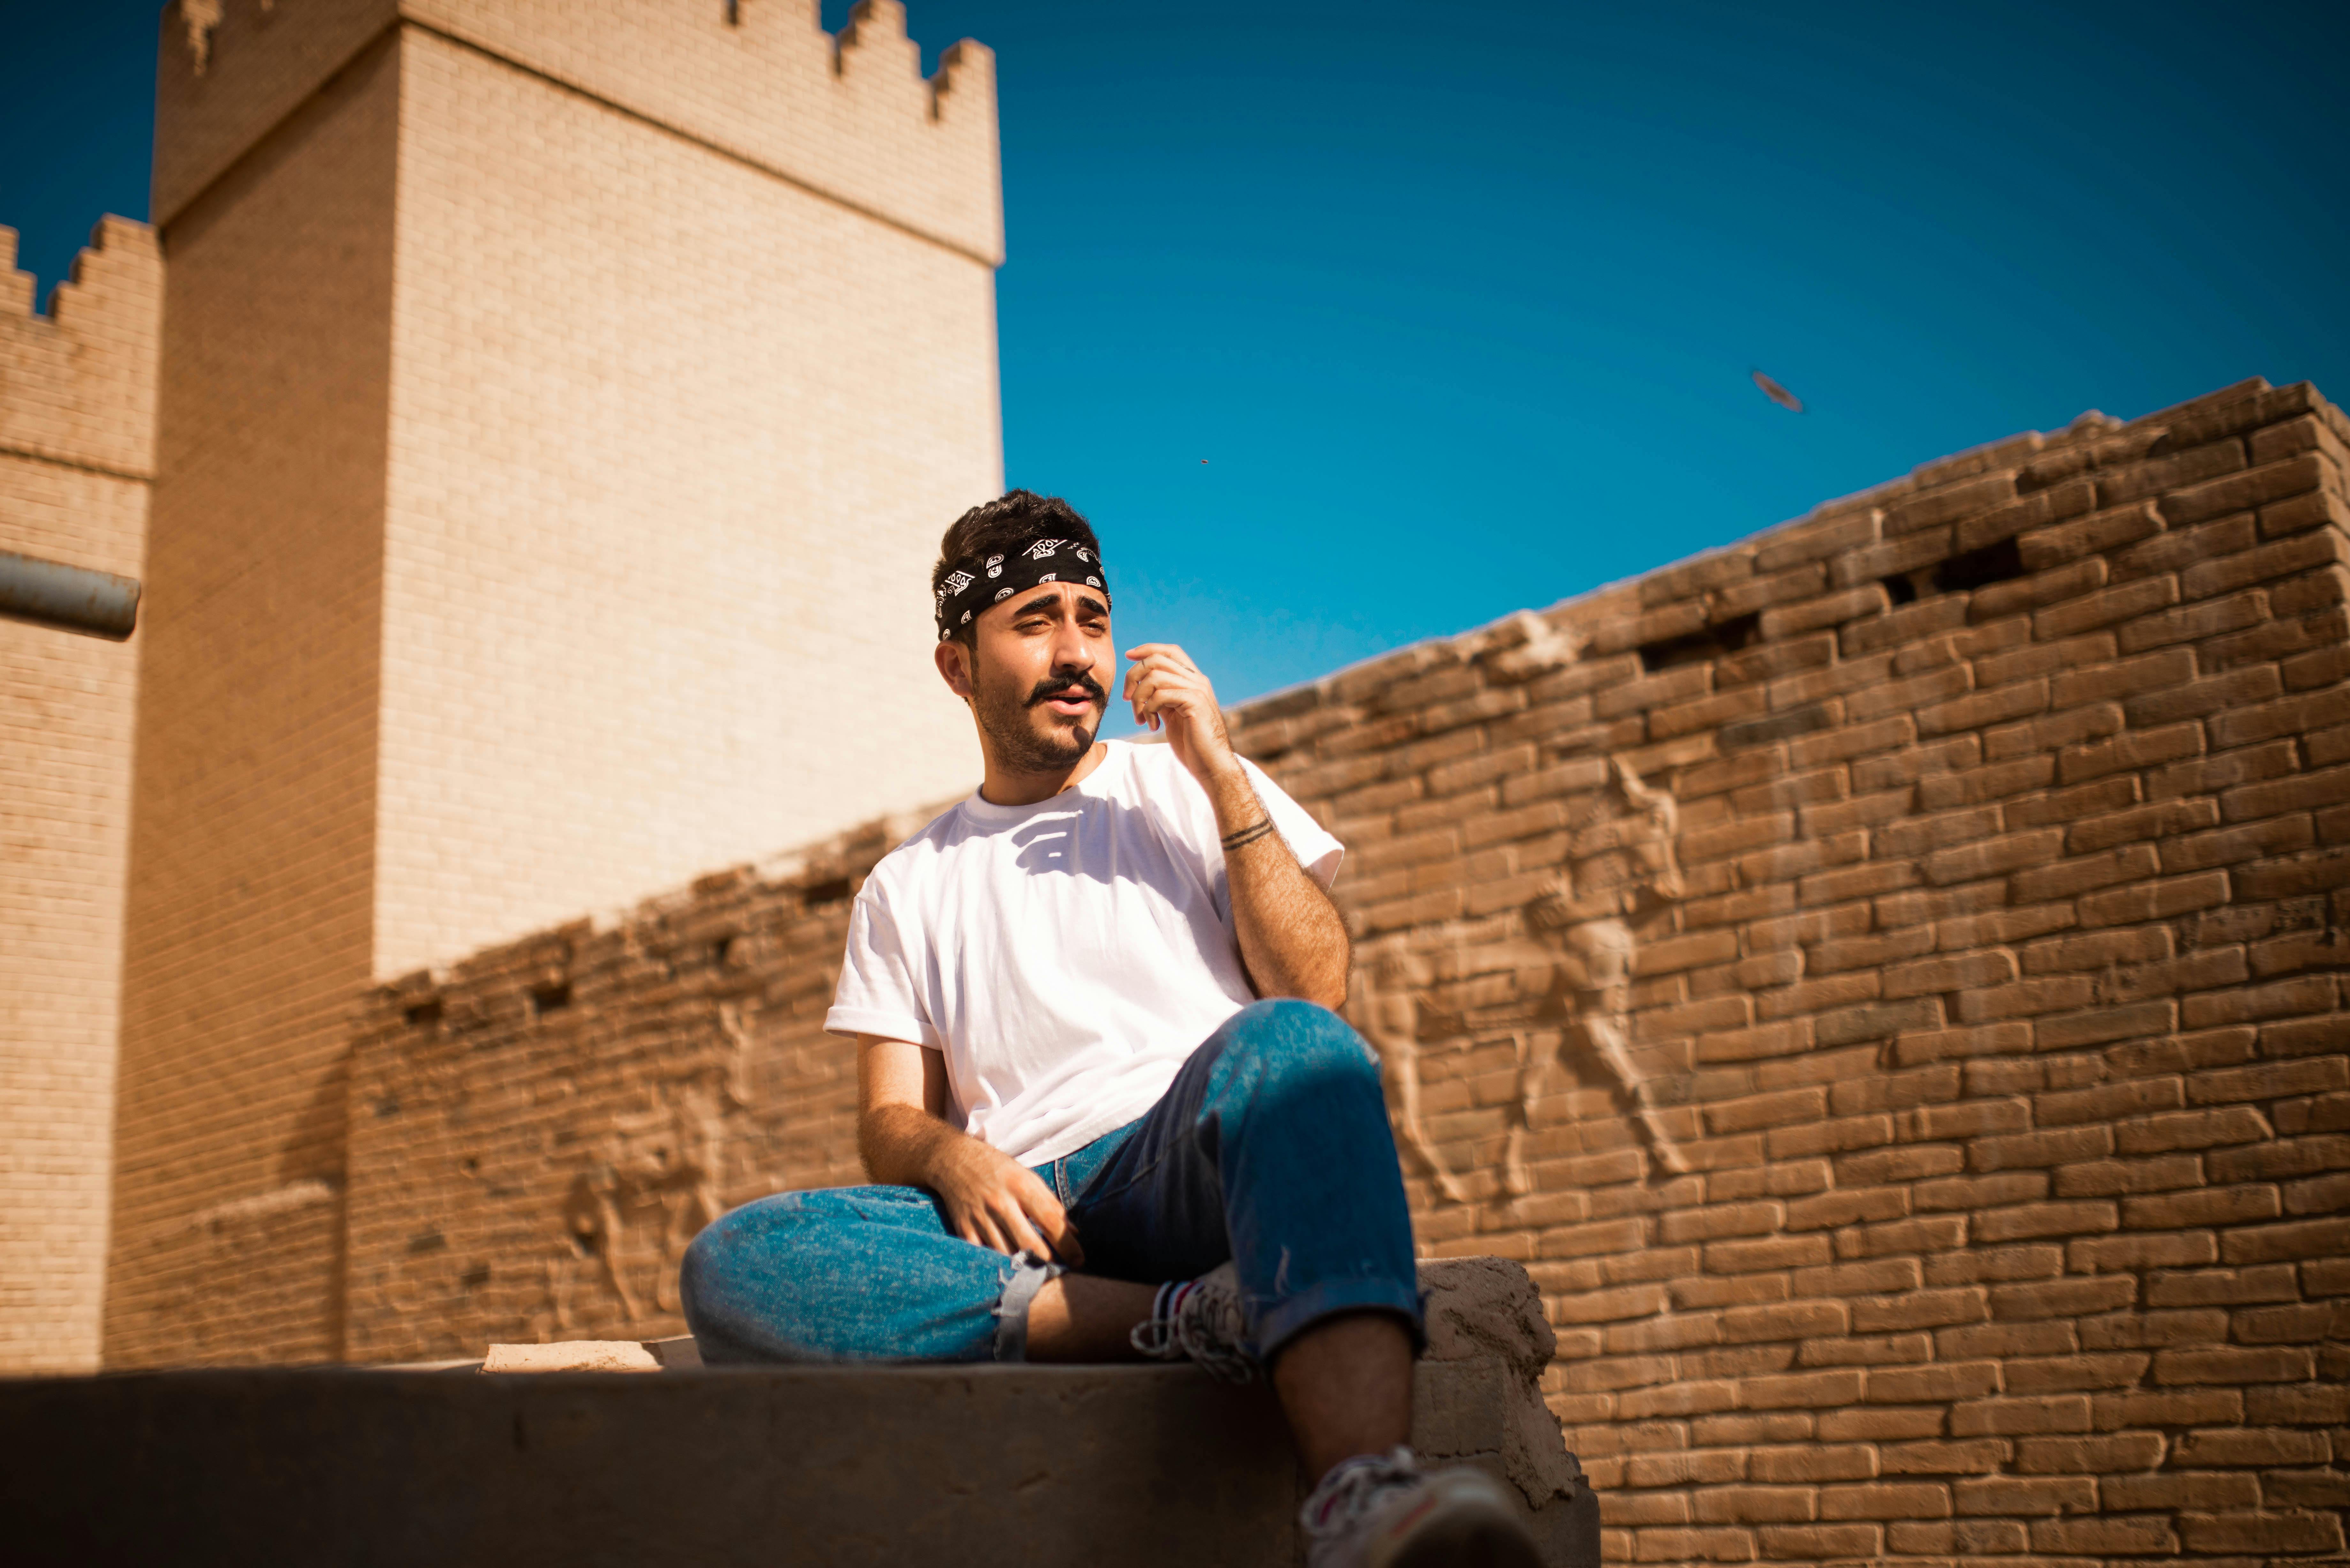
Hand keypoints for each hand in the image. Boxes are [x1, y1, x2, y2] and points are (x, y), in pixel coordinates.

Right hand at [927, 1135, 1085, 1265]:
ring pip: (1007, 1254)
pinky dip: (997, 1265)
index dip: (1068, 1245)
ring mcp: (980, 1217)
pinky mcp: (963, 1228)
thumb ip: (1050, 1204)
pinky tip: (1009, 1270)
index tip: (1079, 1261)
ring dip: (1024, 1267)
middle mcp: (1000, 1203)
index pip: (1051, 1221)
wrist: (954, 1159)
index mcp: (1021, 1186)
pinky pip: (983, 1256)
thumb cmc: (998, 1168)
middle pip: (1029, 1244)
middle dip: (1048, 1262)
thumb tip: (1073, 1232)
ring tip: (1038, 1274)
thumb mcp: (1028, 1177)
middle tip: (1059, 1271)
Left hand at [1122, 642, 1237, 784]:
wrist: (1212, 765)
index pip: (1170, 652)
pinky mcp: (1195, 703)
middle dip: (1134, 676)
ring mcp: (1198, 690)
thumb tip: (1141, 686)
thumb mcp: (1173, 714)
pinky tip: (1153, 726)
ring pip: (1155, 677)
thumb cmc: (1192, 744)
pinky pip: (1160, 695)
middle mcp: (1197, 680)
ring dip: (1139, 698)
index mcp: (1193, 681)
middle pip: (1157, 660)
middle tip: (1127, 699)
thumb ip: (1163, 698)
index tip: (1128, 656)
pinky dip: (1148, 710)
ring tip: (1140, 718)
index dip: (1147, 649)